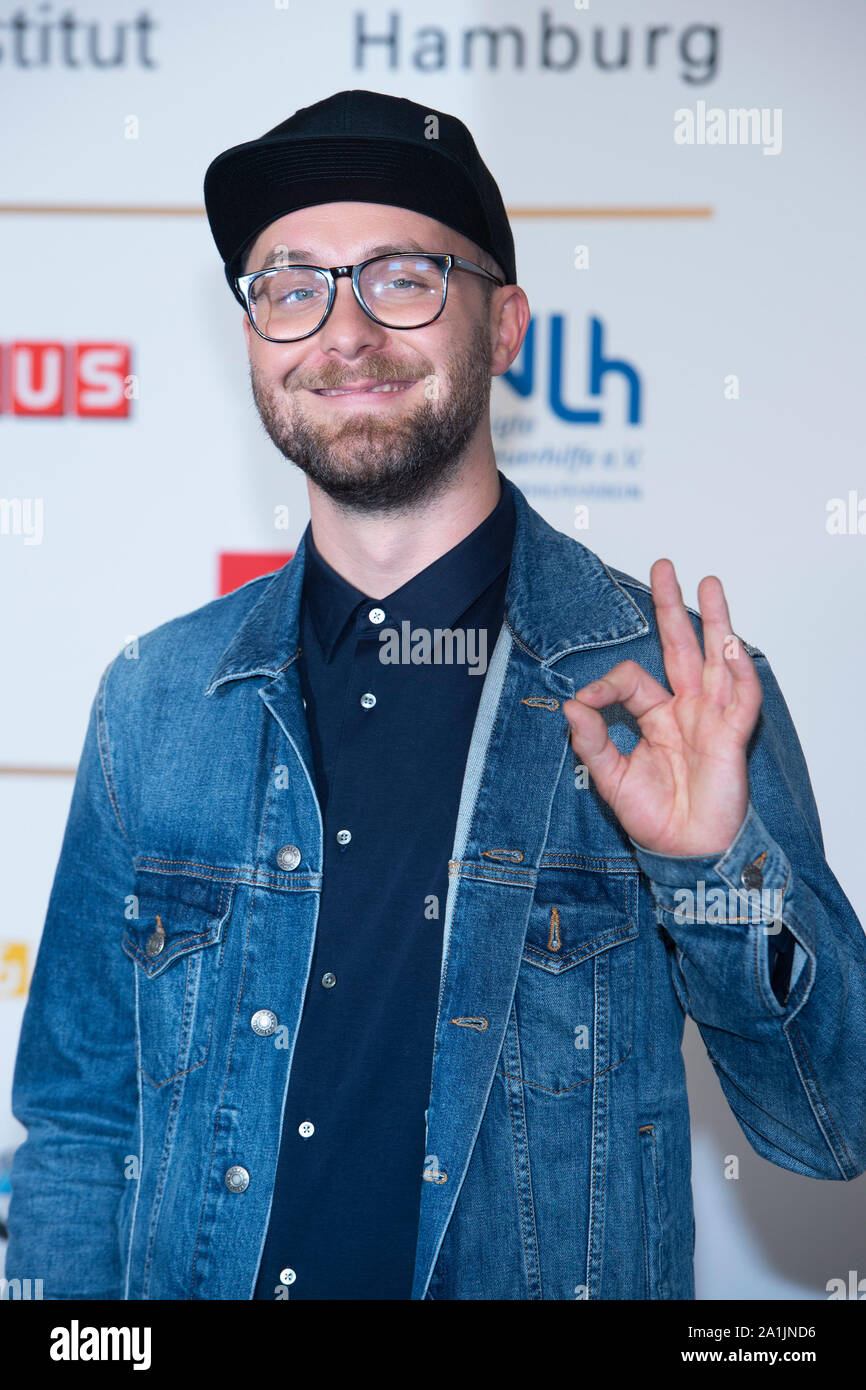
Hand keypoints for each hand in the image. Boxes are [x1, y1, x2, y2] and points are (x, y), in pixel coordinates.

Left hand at [562, 559, 762, 856]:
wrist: (685, 851)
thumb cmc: (655, 817)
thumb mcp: (608, 777)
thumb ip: (590, 740)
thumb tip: (571, 704)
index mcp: (656, 716)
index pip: (633, 678)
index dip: (606, 684)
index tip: (586, 702)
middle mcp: (685, 710)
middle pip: (680, 647)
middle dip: (672, 607)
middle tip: (665, 567)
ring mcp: (711, 720)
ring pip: (716, 660)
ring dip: (714, 622)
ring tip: (709, 584)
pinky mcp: (731, 738)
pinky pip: (740, 699)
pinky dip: (739, 672)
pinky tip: (731, 645)